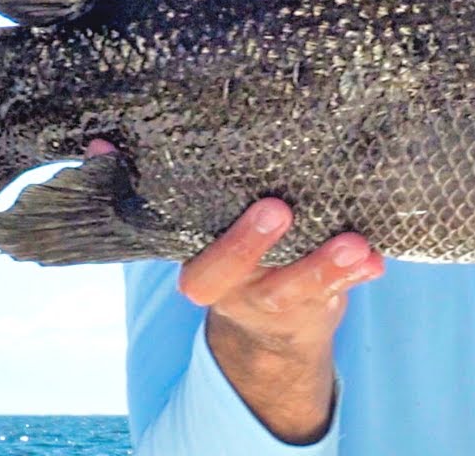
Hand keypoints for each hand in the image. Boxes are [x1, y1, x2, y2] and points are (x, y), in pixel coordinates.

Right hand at [86, 140, 384, 443]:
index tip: (268, 206)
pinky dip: (361, 275)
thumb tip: (96, 139)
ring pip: (305, 291)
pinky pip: (344, 293)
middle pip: (256, 280)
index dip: (235, 243)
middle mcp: (244, 294)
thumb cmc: (229, 258)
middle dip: (272, 250)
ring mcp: (285, 303)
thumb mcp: (188, 233)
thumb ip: (148, 191)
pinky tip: (379, 258)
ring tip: (358, 246)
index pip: (210, 267)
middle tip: (287, 210)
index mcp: (206, 275)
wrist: (269, 335)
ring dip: (331, 268)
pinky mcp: (322, 305)